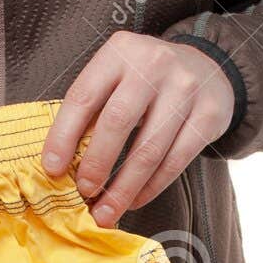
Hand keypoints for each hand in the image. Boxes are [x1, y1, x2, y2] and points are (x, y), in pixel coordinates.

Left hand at [42, 32, 234, 226]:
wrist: (207, 68)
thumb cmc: (146, 80)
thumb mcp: (117, 76)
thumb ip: (92, 109)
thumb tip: (61, 164)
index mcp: (120, 51)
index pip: (84, 97)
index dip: (64, 136)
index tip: (52, 169)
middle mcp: (154, 64)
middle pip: (117, 122)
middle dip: (96, 164)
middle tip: (84, 193)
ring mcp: (186, 88)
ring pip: (149, 150)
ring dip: (123, 188)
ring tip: (106, 211)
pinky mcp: (209, 115)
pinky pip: (175, 161)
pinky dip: (151, 188)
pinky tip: (134, 200)